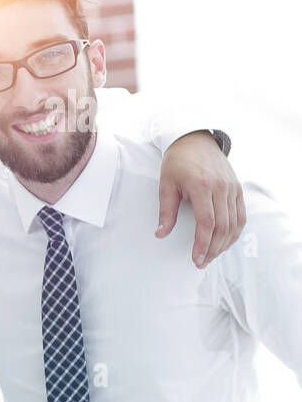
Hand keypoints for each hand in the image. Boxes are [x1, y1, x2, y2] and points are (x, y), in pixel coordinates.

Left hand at [155, 131, 244, 268]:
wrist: (195, 140)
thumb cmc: (177, 161)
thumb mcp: (166, 184)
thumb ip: (166, 211)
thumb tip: (161, 233)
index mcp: (202, 186)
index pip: (207, 222)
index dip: (203, 243)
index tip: (196, 258)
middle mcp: (222, 187)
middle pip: (223, 226)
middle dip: (213, 248)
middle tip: (202, 262)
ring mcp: (232, 187)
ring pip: (234, 223)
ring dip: (225, 243)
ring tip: (212, 255)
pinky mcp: (237, 188)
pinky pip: (241, 214)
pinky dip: (235, 231)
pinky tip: (225, 242)